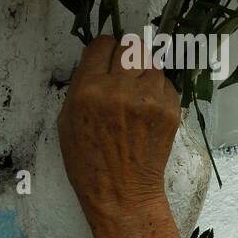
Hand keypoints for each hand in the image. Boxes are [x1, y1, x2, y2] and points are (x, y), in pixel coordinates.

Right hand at [58, 36, 180, 229]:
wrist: (121, 193)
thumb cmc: (88, 162)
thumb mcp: (67, 121)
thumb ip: (81, 86)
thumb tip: (98, 62)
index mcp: (88, 90)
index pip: (102, 43)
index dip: (104, 50)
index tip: (105, 59)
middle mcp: (120, 89)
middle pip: (131, 44)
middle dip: (126, 54)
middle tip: (124, 71)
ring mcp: (149, 99)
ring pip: (152, 61)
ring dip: (144, 72)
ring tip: (136, 93)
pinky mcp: (170, 110)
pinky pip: (166, 83)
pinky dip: (158, 90)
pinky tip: (147, 110)